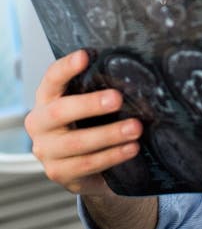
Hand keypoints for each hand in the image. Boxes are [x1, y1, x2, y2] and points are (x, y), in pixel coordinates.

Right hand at [24, 49, 142, 196]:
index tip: (85, 55)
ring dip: (110, 135)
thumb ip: (96, 87)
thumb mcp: (86, 102)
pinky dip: (112, 156)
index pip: (52, 78)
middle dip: (90, 104)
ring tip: (135, 128)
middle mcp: (39, 123)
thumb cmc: (85, 122)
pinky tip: (131, 148)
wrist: (77, 164)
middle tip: (117, 99)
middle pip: (60, 112)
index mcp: (46, 98)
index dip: (67, 67)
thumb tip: (131, 71)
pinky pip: (87, 164)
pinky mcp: (59, 172)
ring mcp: (46, 150)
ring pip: (77, 142)